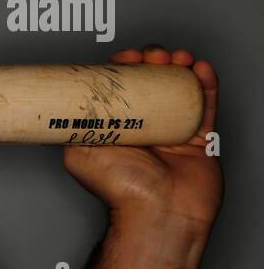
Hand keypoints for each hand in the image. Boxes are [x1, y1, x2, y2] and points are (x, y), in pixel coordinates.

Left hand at [62, 44, 222, 232]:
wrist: (158, 213)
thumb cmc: (121, 190)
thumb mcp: (79, 152)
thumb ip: (73, 126)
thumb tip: (60, 105)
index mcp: (118, 128)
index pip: (121, 88)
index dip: (123, 68)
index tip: (126, 58)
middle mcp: (145, 127)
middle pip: (152, 82)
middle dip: (153, 61)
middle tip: (152, 55)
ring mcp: (173, 129)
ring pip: (179, 87)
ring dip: (179, 66)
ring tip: (176, 58)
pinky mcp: (199, 137)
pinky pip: (206, 104)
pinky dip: (206, 83)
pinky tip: (200, 67)